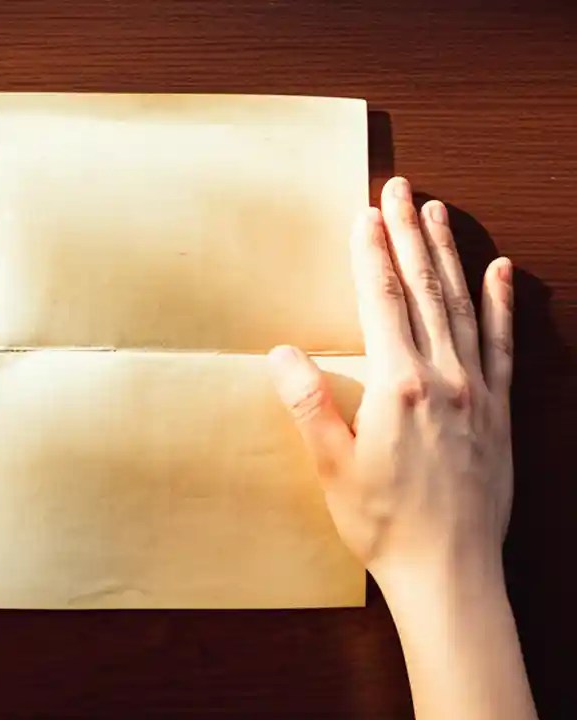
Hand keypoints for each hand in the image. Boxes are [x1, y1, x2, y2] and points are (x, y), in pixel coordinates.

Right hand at [267, 177, 512, 587]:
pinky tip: (501, 272)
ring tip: (437, 213)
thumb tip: (282, 353)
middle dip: (408, 235)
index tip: (364, 214)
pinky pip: (501, 344)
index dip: (370, 254)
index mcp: (396, 386)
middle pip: (423, 290)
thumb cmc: (381, 523)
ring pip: (462, 306)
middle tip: (400, 188)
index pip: (381, 302)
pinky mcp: (499, 411)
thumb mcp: (329, 465)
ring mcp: (476, 391)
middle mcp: (442, 377)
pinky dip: (500, 305)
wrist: (449, 571)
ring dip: (448, 256)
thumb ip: (308, 404)